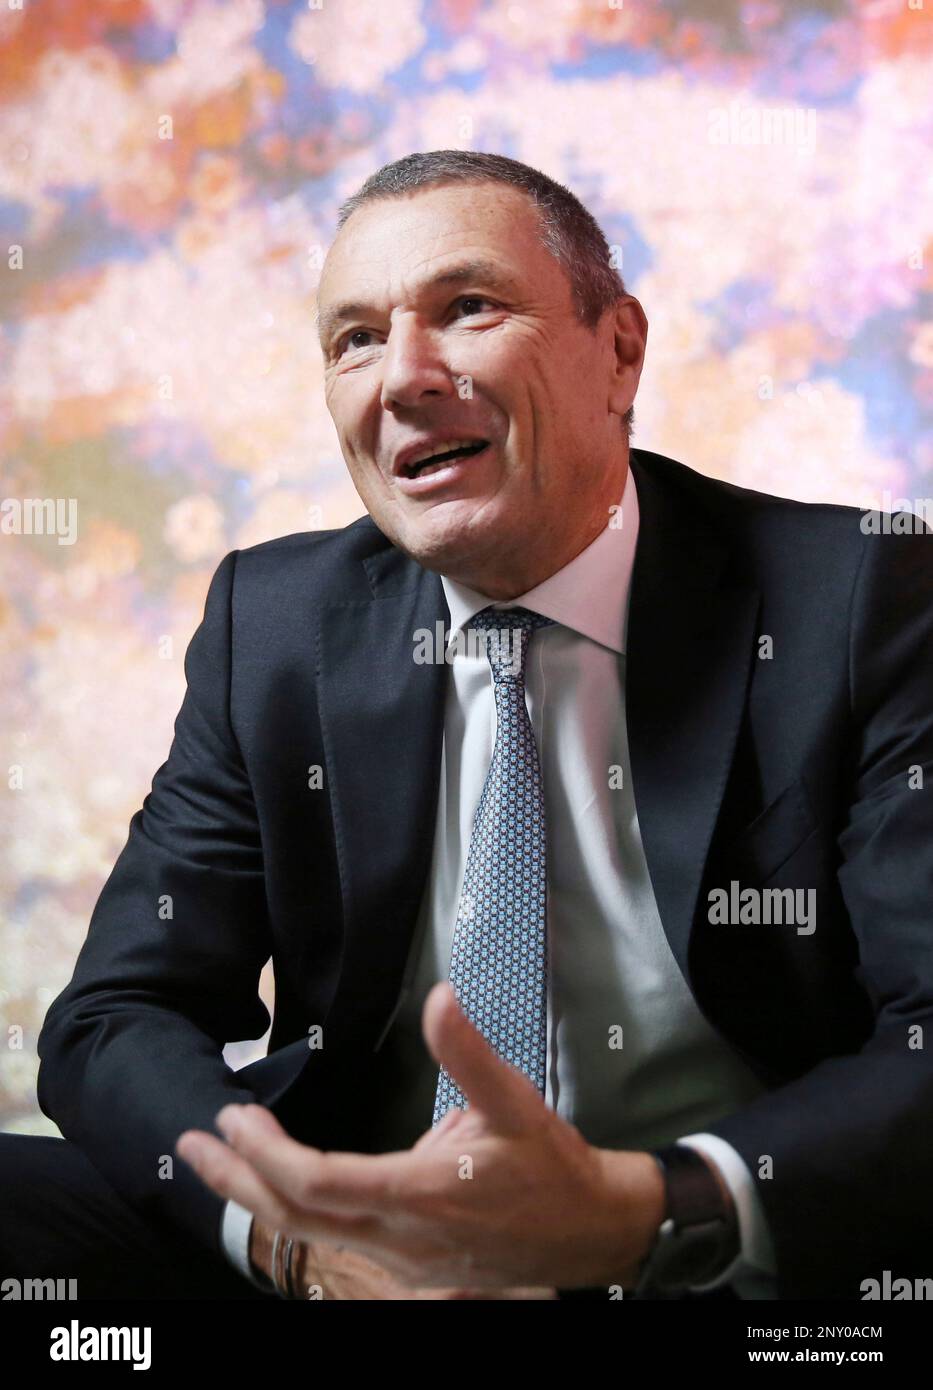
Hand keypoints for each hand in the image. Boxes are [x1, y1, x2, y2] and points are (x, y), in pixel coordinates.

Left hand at [178, 982, 664, 1291]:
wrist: (590, 1232)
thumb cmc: (551, 1168)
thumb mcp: (516, 1103)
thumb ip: (470, 1054)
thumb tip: (439, 997)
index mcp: (420, 1196)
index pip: (318, 1181)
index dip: (267, 1154)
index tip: (234, 1117)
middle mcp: (398, 1237)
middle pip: (295, 1217)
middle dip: (236, 1180)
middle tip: (192, 1143)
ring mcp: (400, 1260)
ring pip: (308, 1235)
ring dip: (255, 1197)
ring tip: (216, 1163)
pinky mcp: (407, 1266)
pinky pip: (334, 1242)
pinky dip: (292, 1213)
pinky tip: (276, 1191)